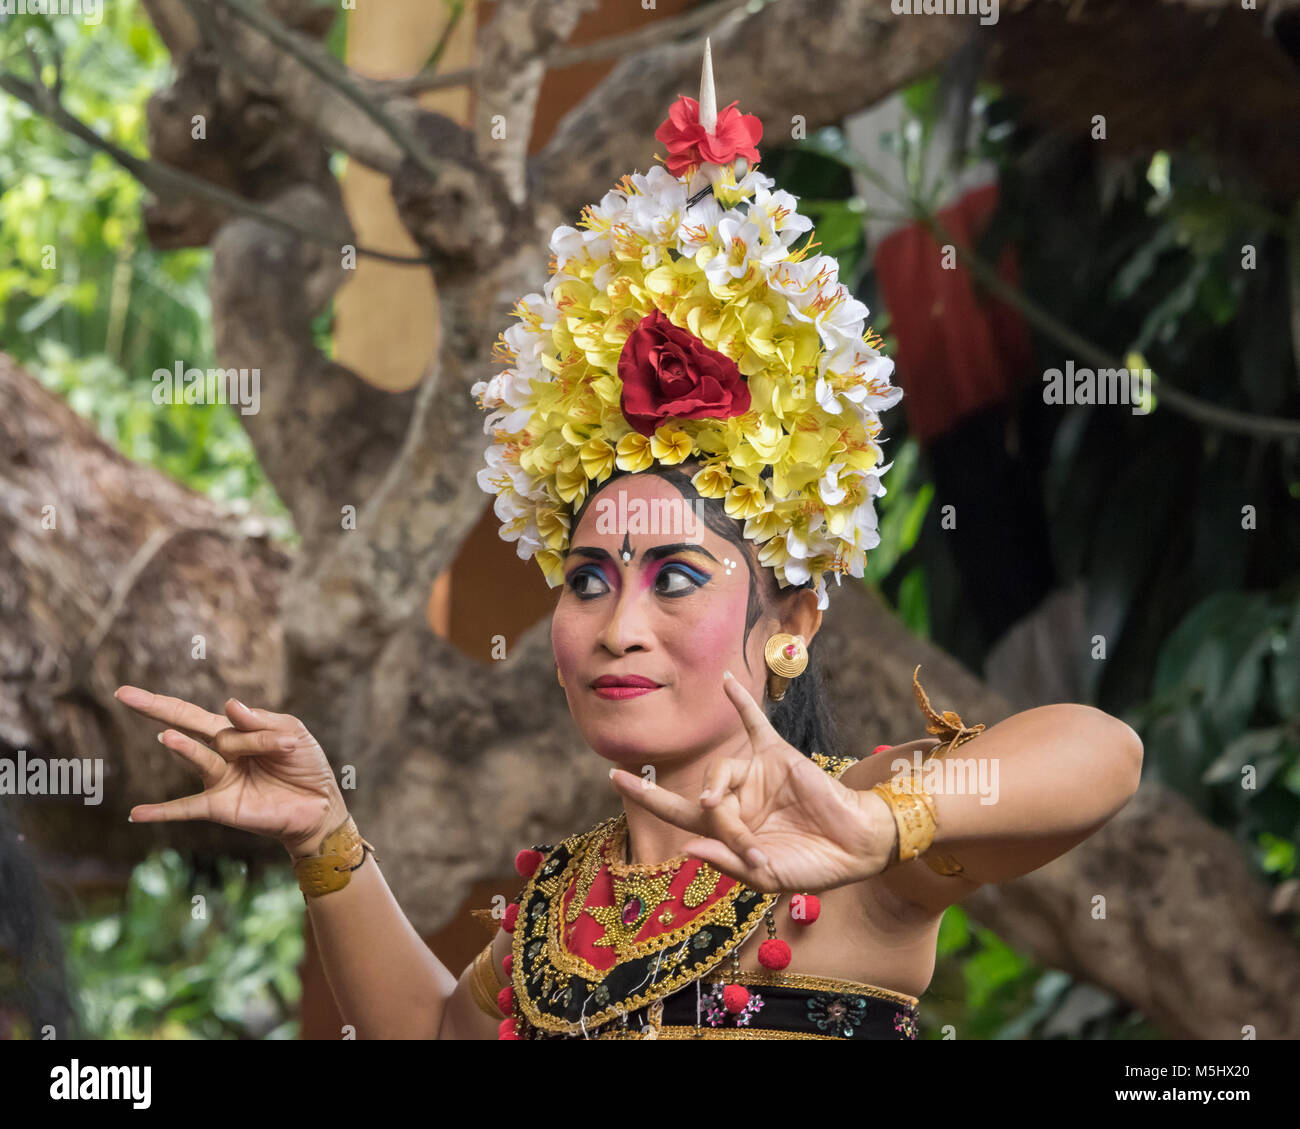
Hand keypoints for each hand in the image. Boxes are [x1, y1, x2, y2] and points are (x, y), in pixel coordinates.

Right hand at [115, 685, 347, 857]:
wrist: (320, 806)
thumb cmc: (305, 765)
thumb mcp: (293, 735)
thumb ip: (261, 723)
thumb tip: (228, 705)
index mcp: (239, 730)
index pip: (211, 712)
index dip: (213, 708)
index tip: (182, 709)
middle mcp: (223, 751)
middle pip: (186, 724)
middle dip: (157, 708)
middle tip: (124, 694)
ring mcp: (219, 778)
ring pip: (201, 758)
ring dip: (186, 749)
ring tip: (168, 737)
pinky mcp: (221, 805)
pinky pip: (187, 808)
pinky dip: (162, 811)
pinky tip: (137, 813)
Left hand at [608, 671, 899, 893]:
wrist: (854, 845)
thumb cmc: (811, 866)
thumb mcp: (766, 876)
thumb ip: (726, 862)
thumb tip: (686, 848)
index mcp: (724, 829)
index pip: (675, 809)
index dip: (645, 794)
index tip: (613, 775)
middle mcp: (734, 798)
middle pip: (701, 796)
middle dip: (716, 821)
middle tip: (745, 847)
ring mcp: (754, 772)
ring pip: (721, 768)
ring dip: (726, 794)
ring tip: (751, 827)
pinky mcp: (776, 754)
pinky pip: (754, 722)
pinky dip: (740, 701)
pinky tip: (727, 680)